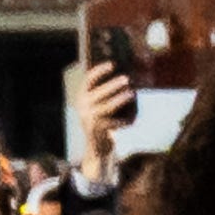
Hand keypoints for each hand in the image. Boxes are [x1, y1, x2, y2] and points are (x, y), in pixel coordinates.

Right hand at [72, 63, 129, 183]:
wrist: (97, 149)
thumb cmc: (104, 125)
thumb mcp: (102, 108)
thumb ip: (108, 96)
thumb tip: (126, 81)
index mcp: (82, 96)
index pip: (89, 80)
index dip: (100, 71)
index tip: (112, 64)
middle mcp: (82, 106)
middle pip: (99, 92)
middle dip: (114, 84)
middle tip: (127, 79)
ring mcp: (88, 117)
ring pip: (107, 106)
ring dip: (121, 99)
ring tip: (133, 93)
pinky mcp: (97, 129)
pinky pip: (114, 121)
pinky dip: (124, 120)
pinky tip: (132, 119)